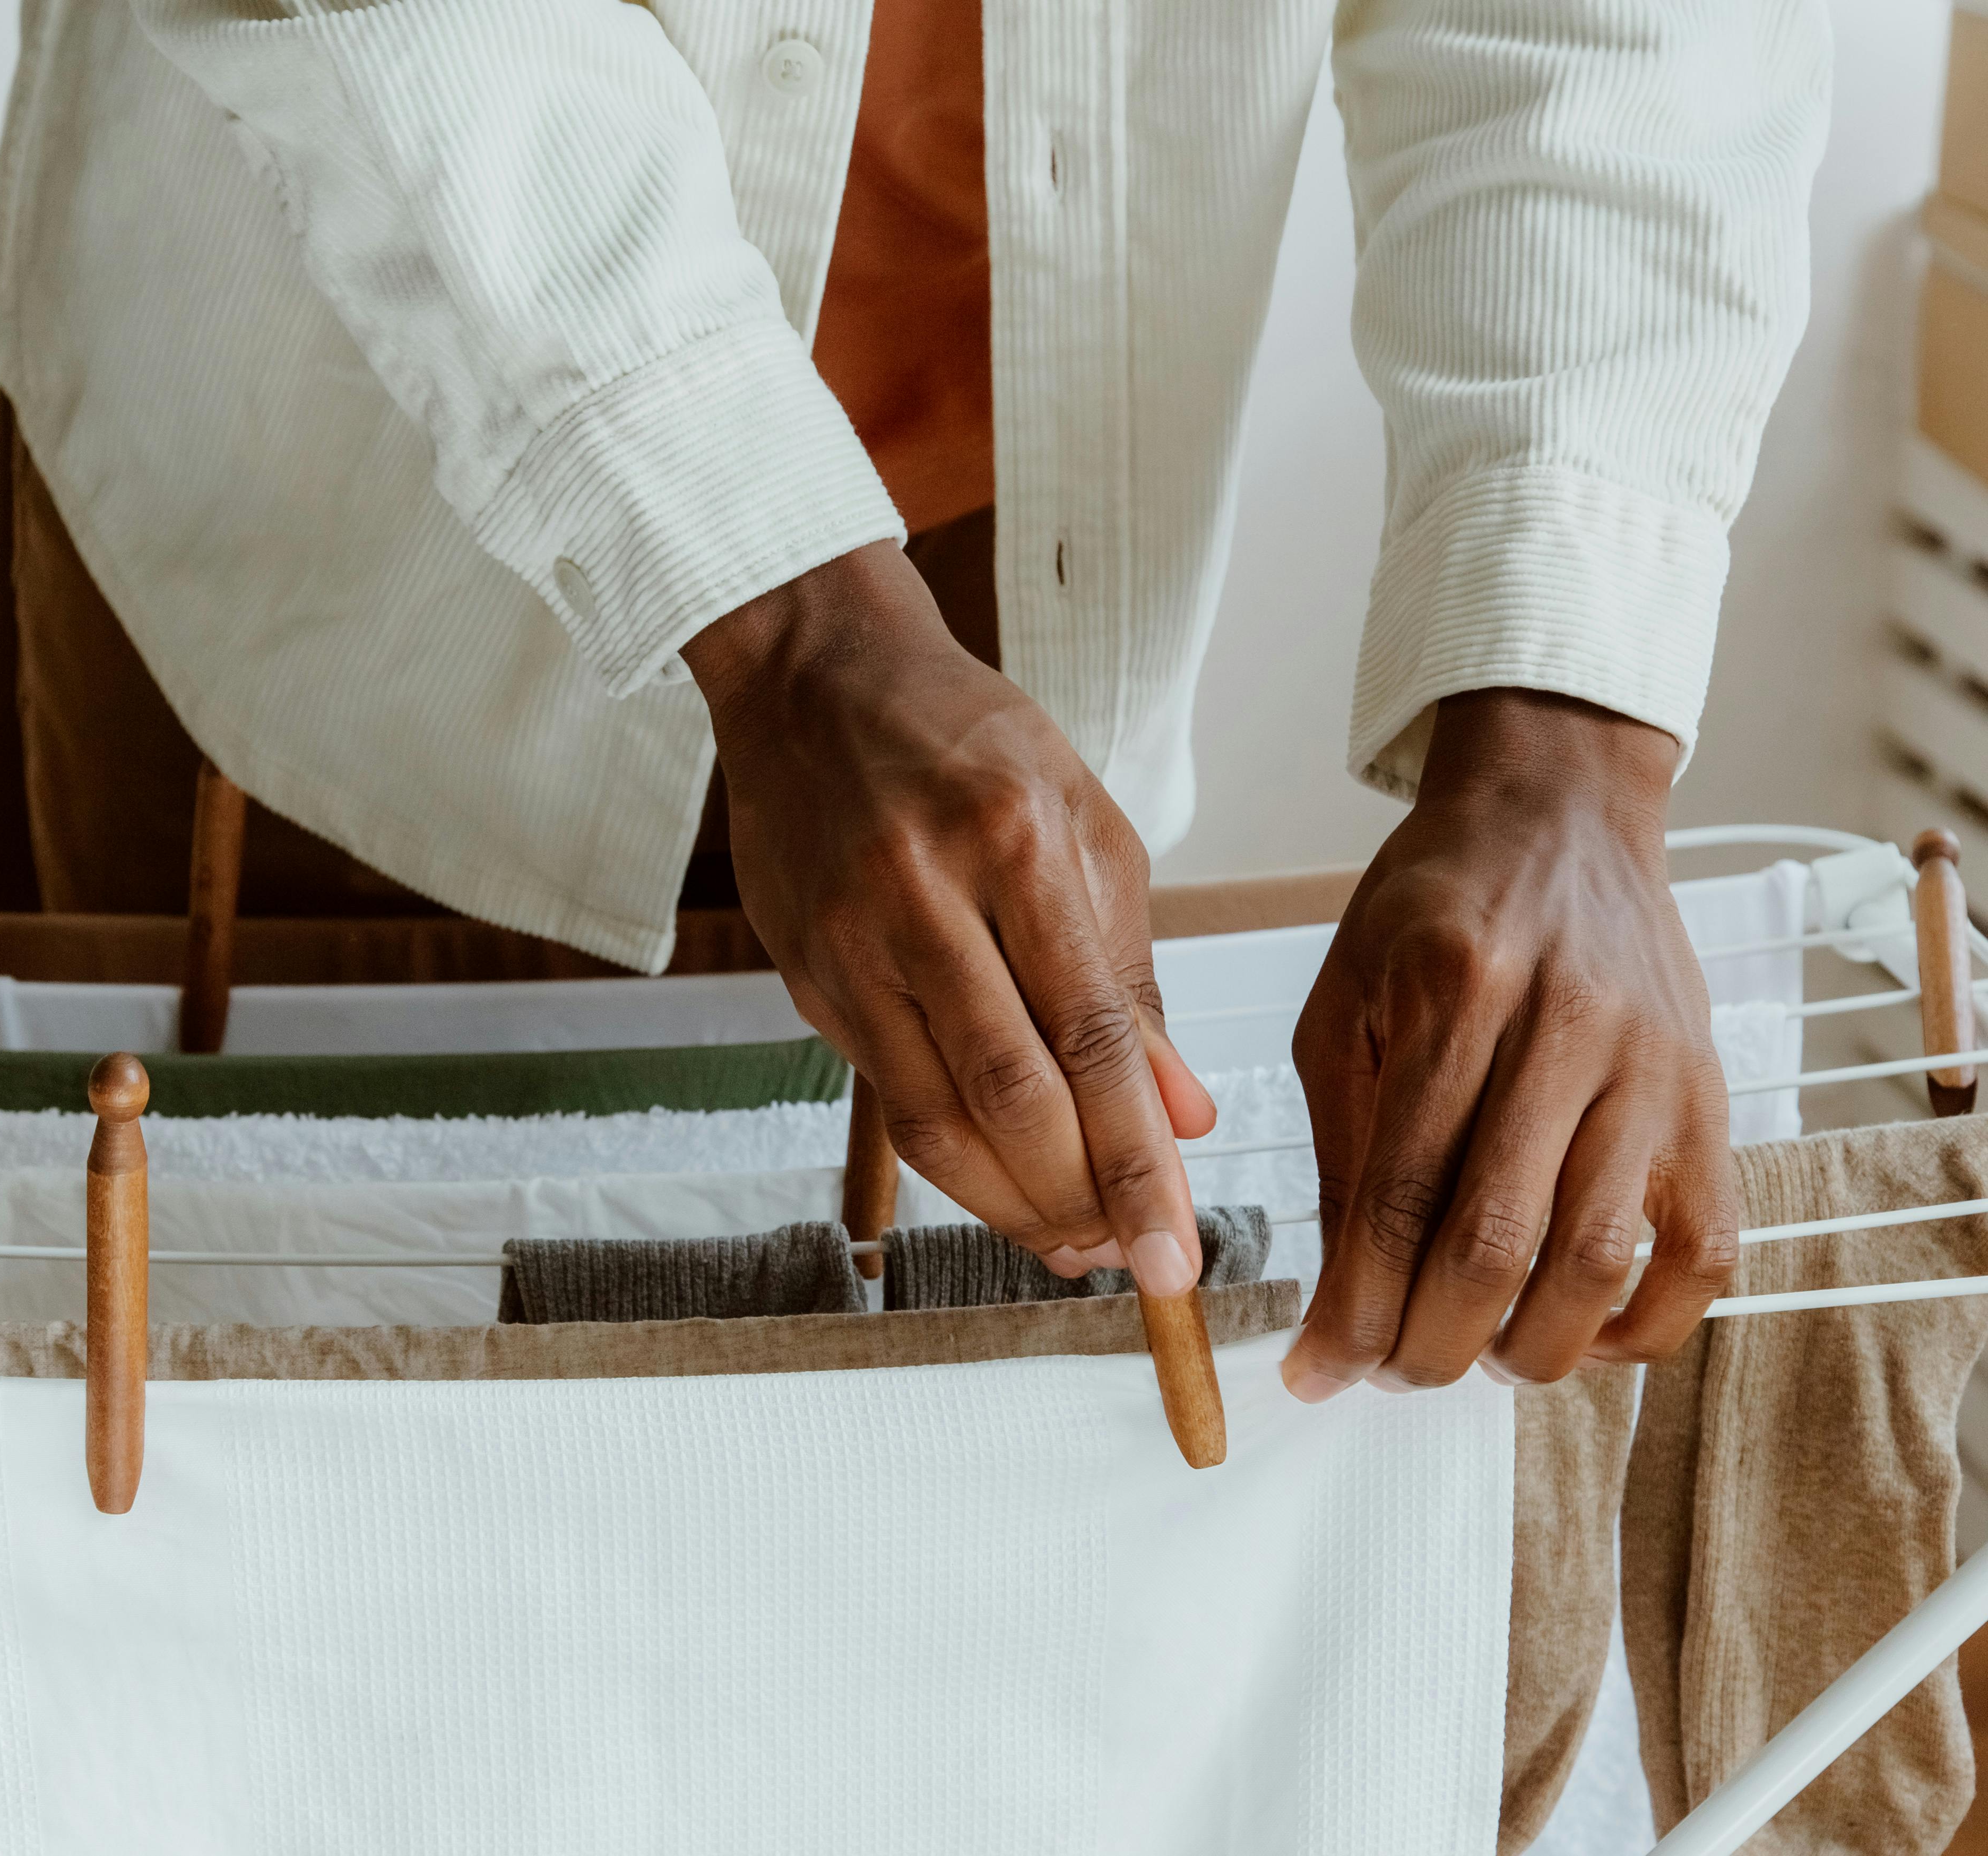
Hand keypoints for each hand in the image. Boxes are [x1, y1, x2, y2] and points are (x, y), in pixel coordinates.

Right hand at [683, 542, 1216, 1288]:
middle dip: (1077, 1201)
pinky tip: (1003, 1183)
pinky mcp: (805, 975)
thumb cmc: (966, 742)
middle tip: (1127, 1262)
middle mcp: (923, 895)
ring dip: (1010, 1204)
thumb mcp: (1083, 827)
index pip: (1091, 1038)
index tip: (1175, 1254)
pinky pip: (888, 1095)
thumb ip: (1132, 978)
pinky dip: (952, 1158)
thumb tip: (1183, 1116)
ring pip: (933, 1119)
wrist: (814, 677)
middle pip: (1007, 1096)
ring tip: (1072, 1244)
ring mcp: (849, 942)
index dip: (1137, 1162)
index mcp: (1015, 842)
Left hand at [1283, 689, 1738, 1399]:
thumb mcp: (1345, 1002)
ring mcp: (1653, 1070)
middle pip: (1495, 1241)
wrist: (1555, 813)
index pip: (1398, 1196)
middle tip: (1390, 1374)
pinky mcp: (1710, 1099)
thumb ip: (1342, 1143)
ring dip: (1530, 1347)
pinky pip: (1703, 1249)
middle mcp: (1566, 1033)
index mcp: (1453, 998)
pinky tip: (1581, 1338)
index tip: (1314, 1374)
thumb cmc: (1431, 908)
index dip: (1353, 1307)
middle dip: (1430, 1342)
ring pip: (1598, 1259)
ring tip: (1476, 1360)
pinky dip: (1644, 1323)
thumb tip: (1338, 1291)